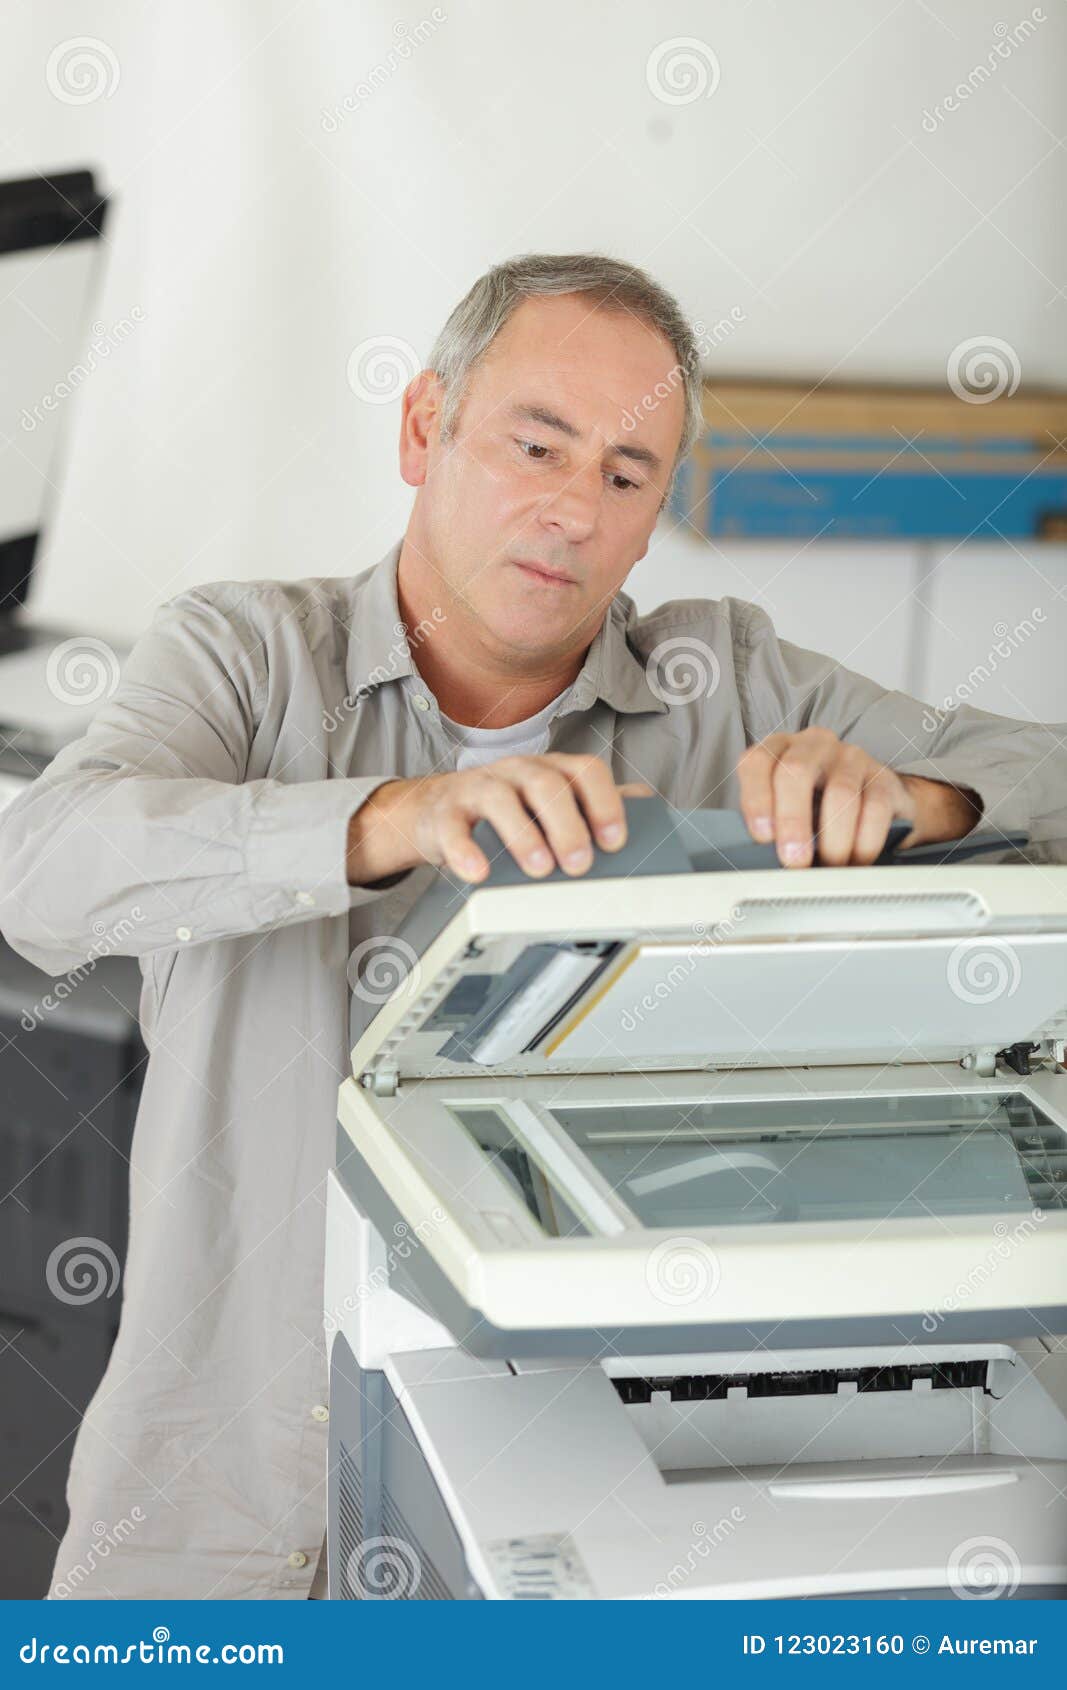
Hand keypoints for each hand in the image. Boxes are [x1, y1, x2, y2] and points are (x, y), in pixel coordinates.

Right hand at [347, 755, 653, 885]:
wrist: (435, 810)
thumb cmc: (505, 808)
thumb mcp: (550, 802)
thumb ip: (591, 804)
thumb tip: (645, 806)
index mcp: (549, 769)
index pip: (584, 772)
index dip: (603, 803)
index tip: (615, 841)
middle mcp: (516, 772)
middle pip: (545, 783)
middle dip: (567, 824)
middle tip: (579, 863)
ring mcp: (478, 788)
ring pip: (500, 799)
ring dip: (523, 834)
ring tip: (539, 868)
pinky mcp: (444, 813)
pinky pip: (453, 828)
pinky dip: (465, 850)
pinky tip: (479, 873)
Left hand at [736, 727, 980, 867]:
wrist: (870, 800)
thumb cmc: (816, 807)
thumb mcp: (784, 811)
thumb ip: (772, 826)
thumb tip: (765, 859)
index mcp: (779, 750)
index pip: (758, 761)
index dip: (757, 799)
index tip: (763, 836)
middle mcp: (813, 746)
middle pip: (796, 771)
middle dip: (793, 821)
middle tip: (795, 860)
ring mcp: (850, 757)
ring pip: (840, 793)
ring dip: (833, 839)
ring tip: (829, 866)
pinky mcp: (882, 777)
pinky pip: (875, 808)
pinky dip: (864, 841)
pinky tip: (857, 860)